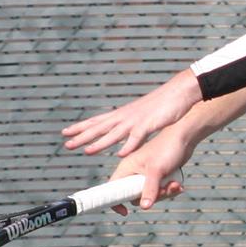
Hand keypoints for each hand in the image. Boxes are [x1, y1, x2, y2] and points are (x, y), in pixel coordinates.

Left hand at [61, 70, 201, 157]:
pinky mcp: (149, 124)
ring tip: (86, 151)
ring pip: (114, 133)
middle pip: (100, 127)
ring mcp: (136, 120)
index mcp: (123, 114)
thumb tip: (125, 134)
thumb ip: (132, 125)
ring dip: (100, 143)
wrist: (179, 92)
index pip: (97, 121)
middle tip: (66, 143)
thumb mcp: (143, 115)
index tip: (66, 132)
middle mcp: (125, 116)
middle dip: (82, 136)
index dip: (81, 127)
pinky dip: (128, 146)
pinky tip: (120, 154)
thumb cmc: (163, 104)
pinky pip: (137, 137)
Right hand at [108, 127, 193, 212]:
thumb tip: (145, 207)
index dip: (115, 201)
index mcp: (126, 168)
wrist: (184, 138)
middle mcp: (134, 172)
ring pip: (150, 195)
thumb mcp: (156, 171)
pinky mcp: (158, 176)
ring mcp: (146, 175)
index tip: (124, 212)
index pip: (113, 188)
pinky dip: (169, 190)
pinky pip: (160, 191)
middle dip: (151, 197)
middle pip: (135, 196)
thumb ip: (150, 189)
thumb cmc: (167, 149)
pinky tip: (178, 185)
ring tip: (175, 185)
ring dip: (164, 193)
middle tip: (163, 190)